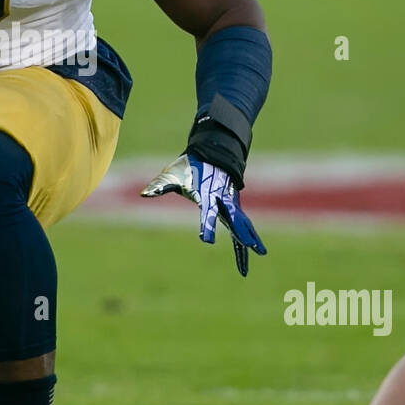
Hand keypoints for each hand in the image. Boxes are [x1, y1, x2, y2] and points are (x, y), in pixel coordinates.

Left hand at [140, 153, 265, 276]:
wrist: (211, 152)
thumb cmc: (189, 166)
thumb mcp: (172, 174)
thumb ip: (160, 185)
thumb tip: (144, 194)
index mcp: (208, 194)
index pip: (208, 212)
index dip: (207, 225)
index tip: (205, 240)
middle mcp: (223, 200)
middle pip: (233, 220)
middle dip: (241, 233)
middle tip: (250, 246)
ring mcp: (231, 203)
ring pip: (242, 224)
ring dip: (250, 238)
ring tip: (260, 253)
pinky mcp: (234, 207)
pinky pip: (242, 225)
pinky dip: (248, 237)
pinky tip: (254, 252)